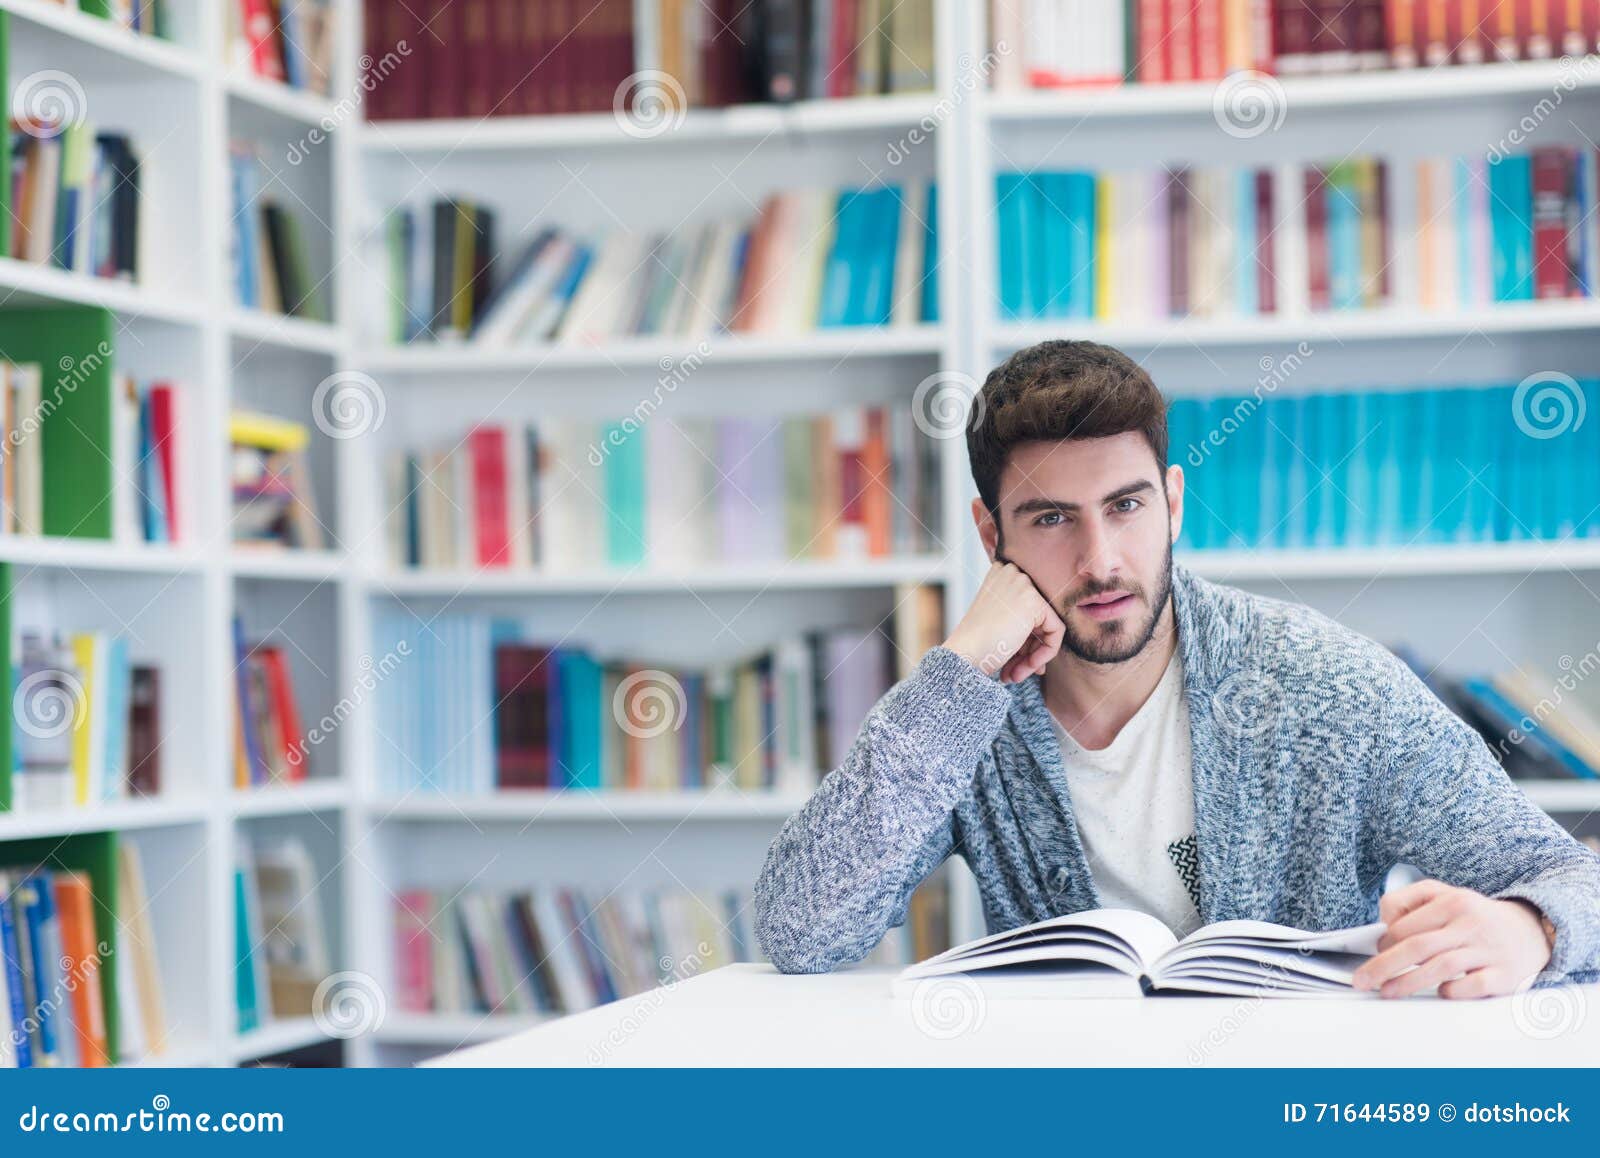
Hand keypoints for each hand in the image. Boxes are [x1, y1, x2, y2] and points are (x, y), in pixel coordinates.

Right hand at [943, 561, 1065, 683]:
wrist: (964, 653)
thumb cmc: (975, 643)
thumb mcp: (999, 621)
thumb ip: (1022, 621)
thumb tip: (1047, 640)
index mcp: (1000, 573)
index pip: (1028, 607)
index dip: (1024, 638)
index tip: (1014, 660)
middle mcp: (1012, 572)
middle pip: (1039, 616)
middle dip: (1029, 649)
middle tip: (1016, 672)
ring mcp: (1024, 584)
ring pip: (1048, 625)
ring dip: (1034, 656)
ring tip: (1016, 675)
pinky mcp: (1035, 601)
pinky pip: (1056, 631)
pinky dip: (1045, 653)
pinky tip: (1026, 667)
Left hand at [1351, 879, 1554, 998]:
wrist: (1530, 930)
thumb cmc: (1474, 916)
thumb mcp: (1443, 894)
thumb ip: (1408, 901)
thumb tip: (1382, 926)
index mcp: (1452, 901)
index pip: (1406, 924)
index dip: (1383, 942)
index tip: (1373, 953)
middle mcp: (1471, 923)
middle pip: (1418, 946)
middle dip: (1384, 965)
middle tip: (1363, 980)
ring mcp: (1489, 950)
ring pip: (1441, 967)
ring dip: (1408, 982)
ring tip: (1387, 992)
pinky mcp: (1505, 975)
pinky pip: (1473, 986)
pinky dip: (1452, 991)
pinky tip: (1441, 992)